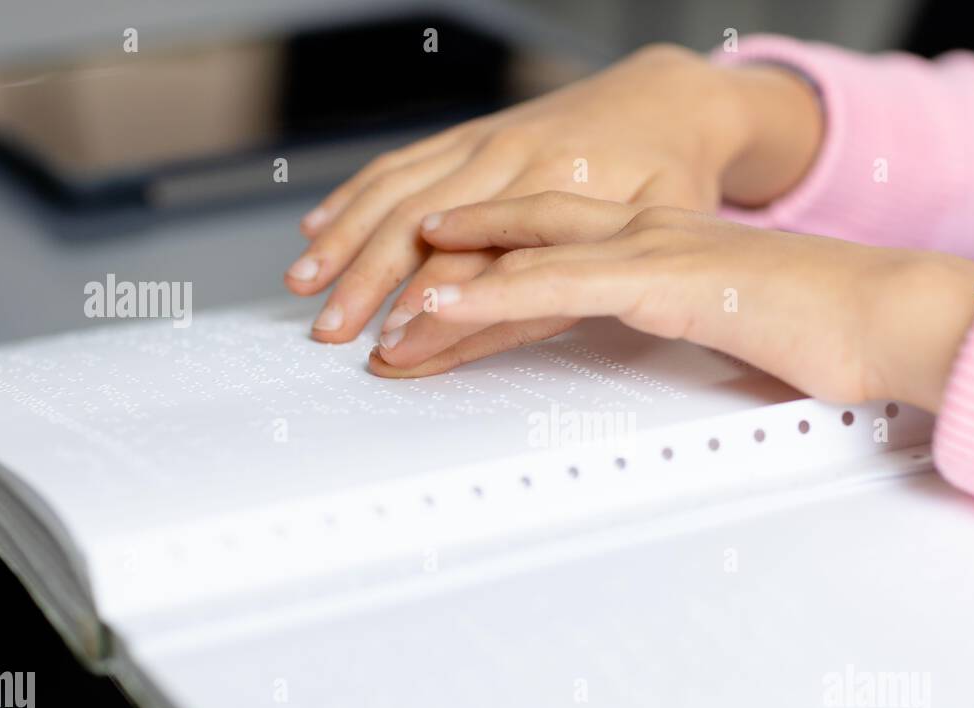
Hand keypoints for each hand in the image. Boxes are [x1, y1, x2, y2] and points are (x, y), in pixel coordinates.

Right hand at [284, 44, 822, 343]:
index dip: (428, 306)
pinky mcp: (472, 133)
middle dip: (364, 282)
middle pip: (416, 226)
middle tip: (328, 330)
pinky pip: (400, 160)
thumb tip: (512, 320)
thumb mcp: (652, 230)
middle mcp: (508, 160)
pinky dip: (354, 194)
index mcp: (556, 189)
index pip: (472, 260)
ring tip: (303, 284)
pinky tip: (319, 223)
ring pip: (395, 191)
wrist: (670, 99)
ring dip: (343, 240)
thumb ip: (582, 273)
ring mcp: (484, 142)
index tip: (393, 343)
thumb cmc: (669, 173)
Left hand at [374, 193, 973, 412]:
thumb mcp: (740, 324)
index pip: (552, 240)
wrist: (892, 313)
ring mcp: (651, 248)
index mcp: (664, 241)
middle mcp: (647, 231)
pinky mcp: (661, 280)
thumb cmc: (830, 325)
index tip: (435, 279)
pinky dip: (488, 295)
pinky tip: (441, 308)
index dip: (486, 255)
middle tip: (383, 288)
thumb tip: (675, 347)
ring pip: (522, 256)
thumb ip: (696, 325)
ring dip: (445, 284)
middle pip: (519, 235)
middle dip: (444, 263)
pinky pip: (554, 285)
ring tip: (383, 311)